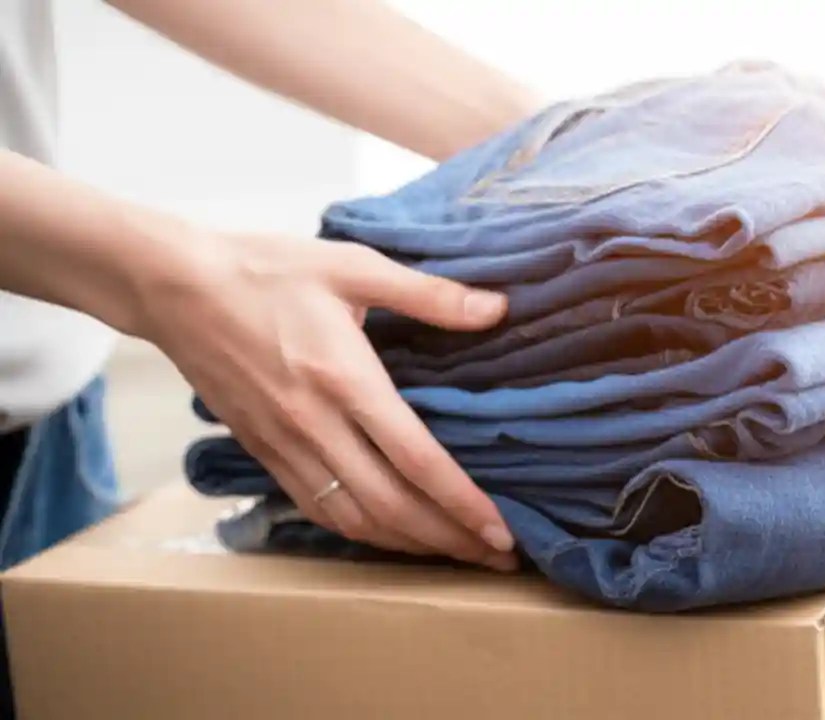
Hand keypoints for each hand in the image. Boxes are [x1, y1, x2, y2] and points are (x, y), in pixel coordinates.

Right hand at [136, 231, 516, 569]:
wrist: (175, 286)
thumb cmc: (266, 269)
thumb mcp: (353, 266)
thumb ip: (428, 294)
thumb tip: (496, 309)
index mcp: (344, 380)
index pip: (415, 460)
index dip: (462, 502)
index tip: (502, 531)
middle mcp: (315, 425)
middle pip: (391, 505)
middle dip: (450, 538)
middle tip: (498, 557)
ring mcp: (285, 445)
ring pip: (354, 518)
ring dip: (410, 545)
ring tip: (457, 554)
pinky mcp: (263, 453)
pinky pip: (319, 509)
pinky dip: (362, 532)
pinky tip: (391, 536)